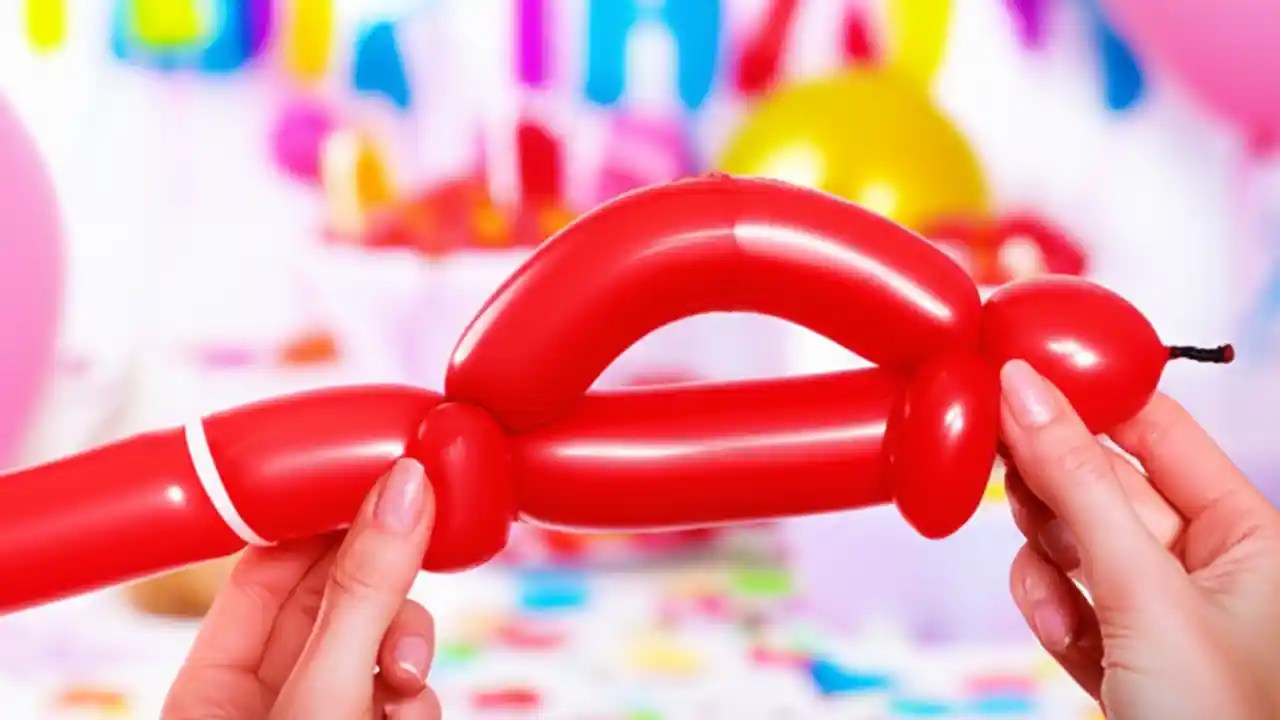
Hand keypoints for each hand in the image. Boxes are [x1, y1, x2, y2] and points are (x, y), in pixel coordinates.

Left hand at [163, 459, 440, 718]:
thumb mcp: (325, 690)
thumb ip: (362, 594)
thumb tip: (403, 490)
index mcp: (211, 687)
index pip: (265, 568)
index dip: (322, 521)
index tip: (378, 478)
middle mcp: (267, 699)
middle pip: (338, 599)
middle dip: (384, 588)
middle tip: (420, 553)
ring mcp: (325, 715)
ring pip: (382, 645)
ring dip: (410, 649)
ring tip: (407, 679)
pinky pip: (406, 692)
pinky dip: (418, 698)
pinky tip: (409, 714)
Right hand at [999, 360, 1279, 718]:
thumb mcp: (1142, 589)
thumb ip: (1078, 482)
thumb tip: (1026, 388)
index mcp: (1245, 533)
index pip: (1157, 427)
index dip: (1090, 391)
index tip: (1016, 365)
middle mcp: (1205, 563)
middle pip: (1102, 481)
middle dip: (1052, 488)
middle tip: (1001, 468)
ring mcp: (1157, 610)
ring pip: (1071, 540)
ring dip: (1046, 560)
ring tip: (1056, 591)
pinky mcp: (1116, 651)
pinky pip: (1063, 599)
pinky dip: (1049, 610)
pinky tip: (1064, 637)